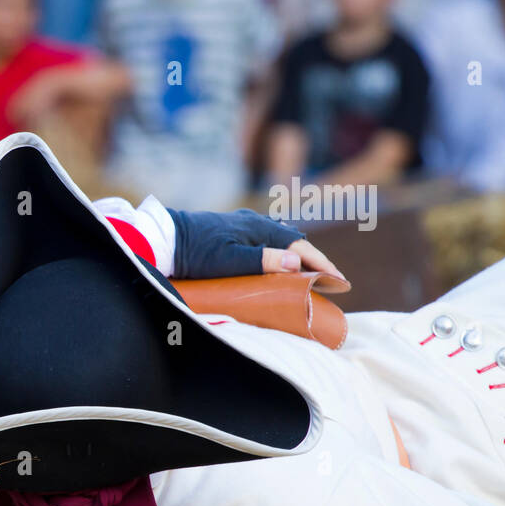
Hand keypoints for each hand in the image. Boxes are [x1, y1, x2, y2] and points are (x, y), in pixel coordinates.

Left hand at [170, 207, 345, 281]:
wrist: (164, 238)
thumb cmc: (195, 252)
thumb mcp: (229, 260)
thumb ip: (262, 261)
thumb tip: (297, 261)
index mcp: (260, 228)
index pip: (300, 248)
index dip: (322, 266)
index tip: (340, 282)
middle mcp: (255, 223)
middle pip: (294, 243)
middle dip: (314, 261)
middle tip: (331, 281)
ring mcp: (242, 227)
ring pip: (279, 242)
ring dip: (296, 258)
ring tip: (310, 275)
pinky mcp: (231, 233)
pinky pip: (265, 243)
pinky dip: (279, 255)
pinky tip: (278, 263)